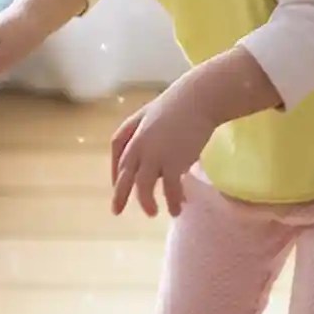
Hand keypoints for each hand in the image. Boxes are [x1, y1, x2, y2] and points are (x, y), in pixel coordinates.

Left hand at [110, 86, 218, 217]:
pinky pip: (170, 188)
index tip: (117, 183)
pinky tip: (178, 208)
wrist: (197, 100)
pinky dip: (173, 200)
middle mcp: (139, 146)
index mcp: (132, 131)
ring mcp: (155, 155)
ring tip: (152, 213)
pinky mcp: (173, 162)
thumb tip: (150, 157)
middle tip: (116, 211)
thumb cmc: (178, 105)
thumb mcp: (152, 115)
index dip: (115, 170)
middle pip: (125, 173)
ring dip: (146, 202)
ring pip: (143, 186)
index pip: (117, 154)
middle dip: (119, 194)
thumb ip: (146, 134)